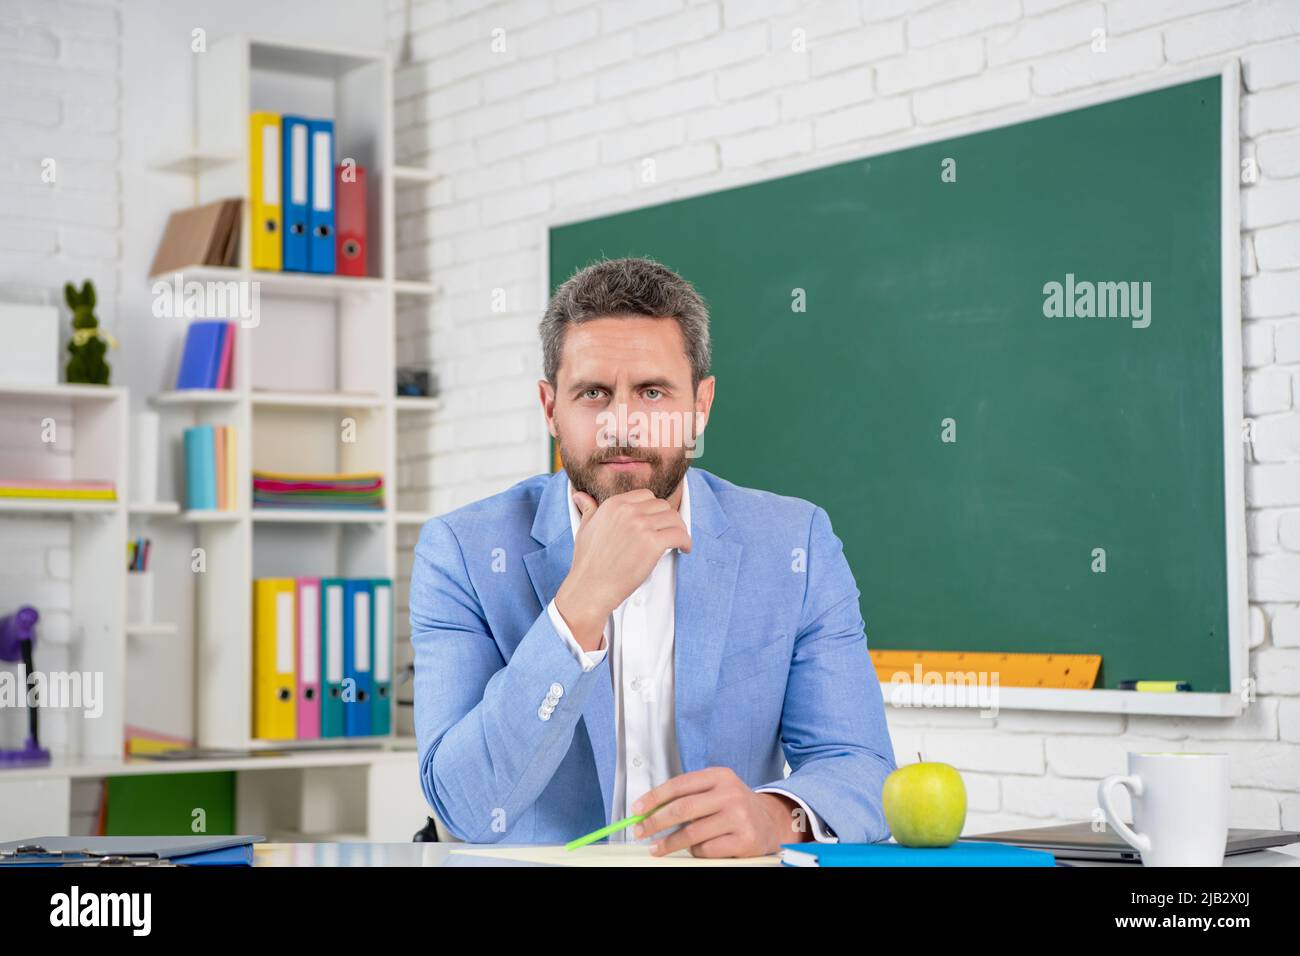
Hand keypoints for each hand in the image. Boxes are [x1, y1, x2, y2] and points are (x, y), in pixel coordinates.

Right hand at [554, 488, 690, 650]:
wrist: (590, 588)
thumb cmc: (587, 563)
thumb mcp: (584, 529)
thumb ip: (588, 509)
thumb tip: (579, 495)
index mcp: (613, 504)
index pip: (646, 495)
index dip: (654, 510)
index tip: (657, 522)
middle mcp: (627, 510)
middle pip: (662, 505)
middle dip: (668, 519)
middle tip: (669, 533)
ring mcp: (641, 526)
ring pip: (674, 518)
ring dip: (679, 529)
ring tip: (679, 542)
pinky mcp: (652, 544)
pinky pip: (679, 535)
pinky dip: (686, 542)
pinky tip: (684, 549)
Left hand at [629, 767, 808, 857]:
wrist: (771, 822)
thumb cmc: (734, 806)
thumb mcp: (715, 790)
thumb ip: (688, 795)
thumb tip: (649, 810)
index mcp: (719, 776)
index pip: (679, 784)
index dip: (654, 797)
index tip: (637, 810)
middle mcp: (730, 793)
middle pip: (682, 809)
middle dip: (655, 822)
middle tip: (640, 831)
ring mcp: (739, 817)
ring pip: (692, 833)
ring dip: (669, 843)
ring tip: (658, 848)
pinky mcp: (744, 840)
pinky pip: (707, 850)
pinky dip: (696, 852)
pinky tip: (697, 849)